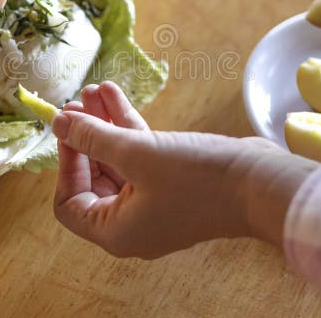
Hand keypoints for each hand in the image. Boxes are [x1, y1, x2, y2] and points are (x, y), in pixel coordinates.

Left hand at [52, 81, 317, 258]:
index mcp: (115, 231)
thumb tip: (58, 122)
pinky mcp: (172, 182)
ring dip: (104, 125)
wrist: (262, 181)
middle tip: (76, 102)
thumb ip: (92, 138)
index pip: (69, 202)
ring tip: (95, 89)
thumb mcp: (136, 153)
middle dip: (84, 136)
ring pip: (117, 161)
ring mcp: (153, 202)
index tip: (67, 126)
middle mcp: (131, 222)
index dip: (64, 162)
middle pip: (92, 178)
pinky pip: (140, 156)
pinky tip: (115, 94)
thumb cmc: (197, 177)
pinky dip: (127, 128)